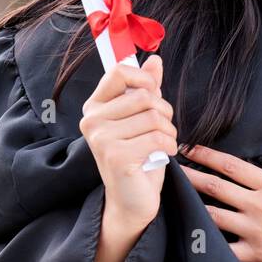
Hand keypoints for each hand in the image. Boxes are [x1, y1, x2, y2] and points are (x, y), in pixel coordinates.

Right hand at [79, 53, 176, 232]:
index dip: (144, 79)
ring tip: (162, 145)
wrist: (132, 201)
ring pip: (154, 117)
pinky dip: (169, 147)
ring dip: (169, 132)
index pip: (119, 71)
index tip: (154, 95)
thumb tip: (156, 60)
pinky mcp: (116, 157)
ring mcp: (101, 139)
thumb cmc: (139, 158)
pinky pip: (157, 137)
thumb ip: (146, 89)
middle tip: (162, 130)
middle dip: (164, 112)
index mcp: (95, 107)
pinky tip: (162, 156)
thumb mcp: (143, 119)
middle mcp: (92, 121)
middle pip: (144, 96)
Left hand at [181, 133, 261, 261]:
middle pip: (214, 188)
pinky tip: (192, 237)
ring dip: (192, 206)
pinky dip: (207, 244)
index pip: (232, 166)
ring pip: (213, 216)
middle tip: (169, 168)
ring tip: (174, 199)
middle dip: (189, 176)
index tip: (189, 148)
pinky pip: (224, 250)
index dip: (207, 155)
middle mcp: (260, 208)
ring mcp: (255, 233)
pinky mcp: (257, 256)